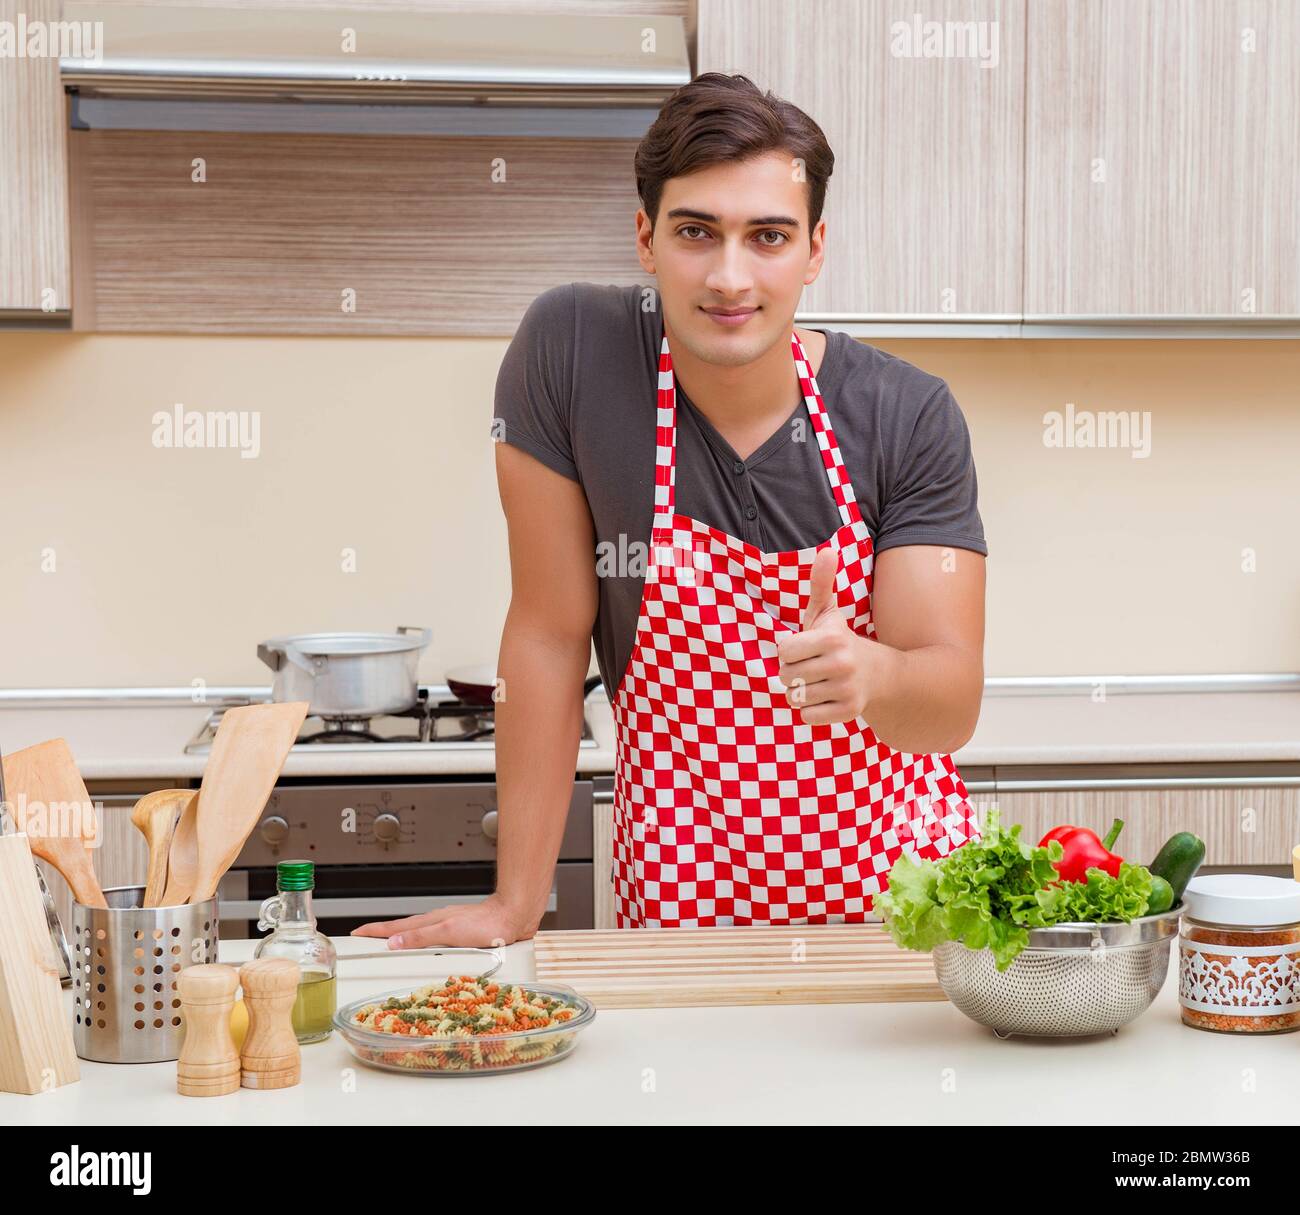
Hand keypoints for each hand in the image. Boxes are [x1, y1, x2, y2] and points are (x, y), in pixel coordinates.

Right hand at [350, 892, 537, 949]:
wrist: (513, 916)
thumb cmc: (487, 924)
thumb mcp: (449, 933)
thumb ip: (422, 938)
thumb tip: (393, 942)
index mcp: (431, 922)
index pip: (396, 927)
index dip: (376, 931)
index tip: (357, 933)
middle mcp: (437, 922)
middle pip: (403, 927)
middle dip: (382, 932)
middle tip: (364, 936)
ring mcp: (448, 925)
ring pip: (417, 930)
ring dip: (400, 935)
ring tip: (387, 941)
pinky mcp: (461, 931)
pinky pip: (432, 935)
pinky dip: (420, 939)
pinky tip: (425, 945)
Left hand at [776, 546, 881, 724]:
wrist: (879, 674)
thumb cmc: (841, 641)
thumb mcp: (828, 613)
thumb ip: (821, 584)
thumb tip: (828, 550)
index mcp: (832, 638)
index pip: (783, 651)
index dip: (789, 650)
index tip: (805, 648)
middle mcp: (841, 664)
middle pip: (785, 677)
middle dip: (793, 673)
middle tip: (811, 667)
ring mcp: (846, 690)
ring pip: (795, 698)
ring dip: (801, 692)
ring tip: (818, 682)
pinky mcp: (849, 712)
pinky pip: (807, 717)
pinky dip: (811, 710)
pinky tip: (826, 698)